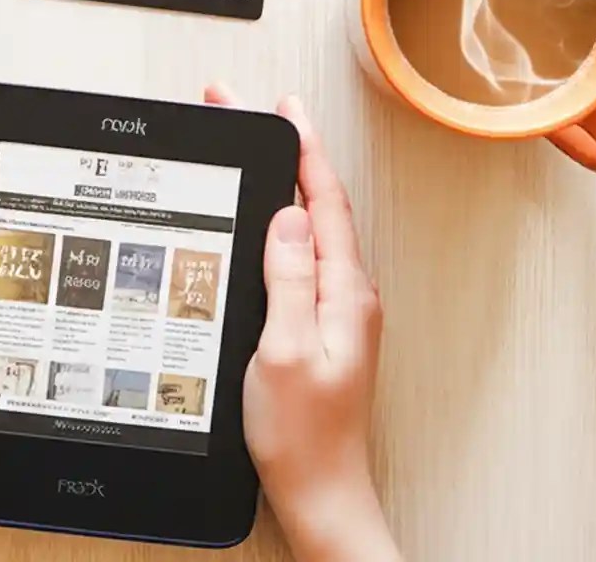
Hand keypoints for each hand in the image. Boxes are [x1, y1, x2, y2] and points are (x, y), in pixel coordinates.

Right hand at [204, 86, 399, 561]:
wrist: (321, 489)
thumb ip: (288, 279)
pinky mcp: (323, 325)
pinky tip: (266, 219)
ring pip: (311, 227)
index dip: (299, 147)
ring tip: (257, 149)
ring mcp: (338, 309)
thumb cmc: (302, 434)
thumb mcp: (284, 350)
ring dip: (285, 183)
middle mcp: (348, 293)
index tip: (279, 106)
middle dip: (286, 151)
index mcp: (343, 292)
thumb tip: (286, 217)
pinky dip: (283, 223)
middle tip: (247, 111)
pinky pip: (304, 257)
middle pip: (317, 204)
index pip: (321, 200)